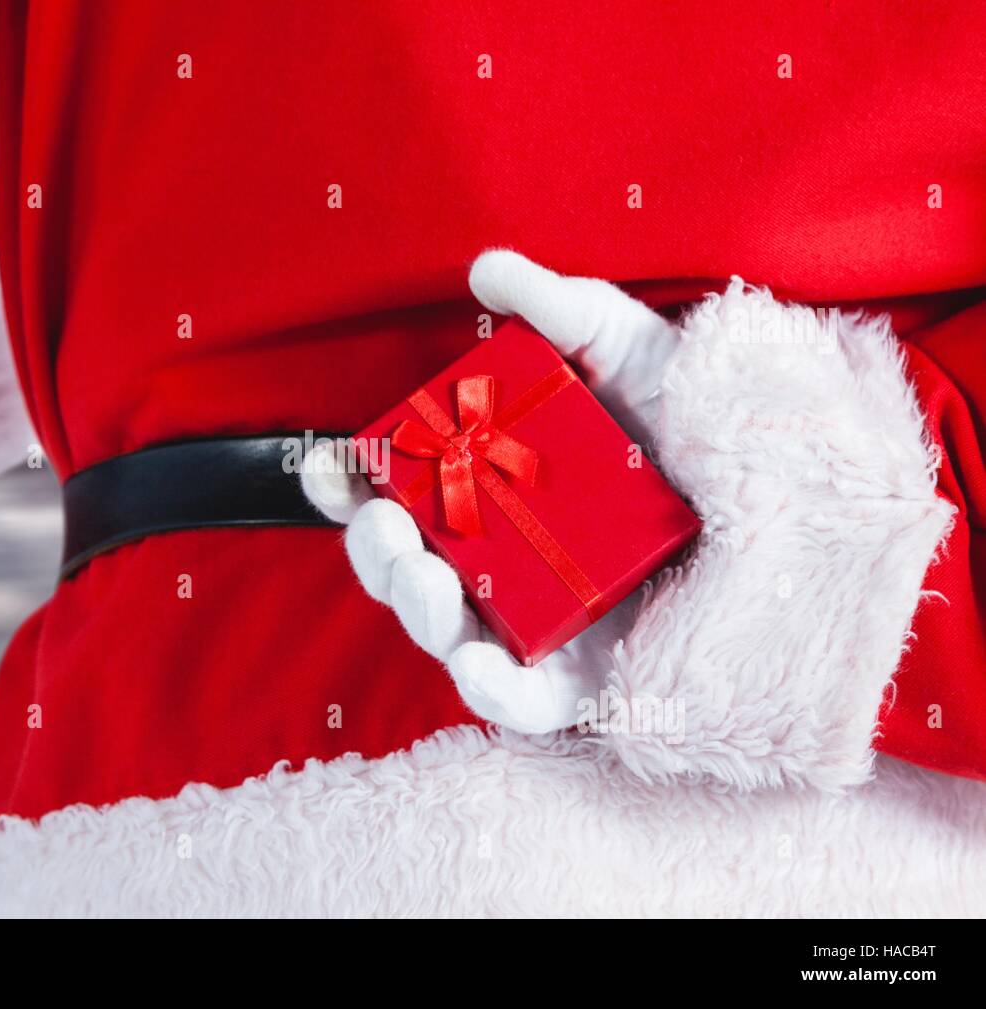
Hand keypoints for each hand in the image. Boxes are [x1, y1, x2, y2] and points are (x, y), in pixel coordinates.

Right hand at [307, 250, 951, 791]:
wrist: (798, 493)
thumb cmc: (703, 424)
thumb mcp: (631, 351)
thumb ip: (559, 310)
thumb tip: (485, 270)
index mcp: (498, 492)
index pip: (405, 495)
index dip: (355, 485)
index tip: (334, 464)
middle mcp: (508, 561)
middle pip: (411, 570)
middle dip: (377, 551)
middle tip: (385, 524)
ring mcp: (541, 625)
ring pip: (448, 635)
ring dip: (417, 608)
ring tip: (423, 572)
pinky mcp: (586, 682)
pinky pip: (522, 701)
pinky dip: (490, 687)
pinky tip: (478, 658)